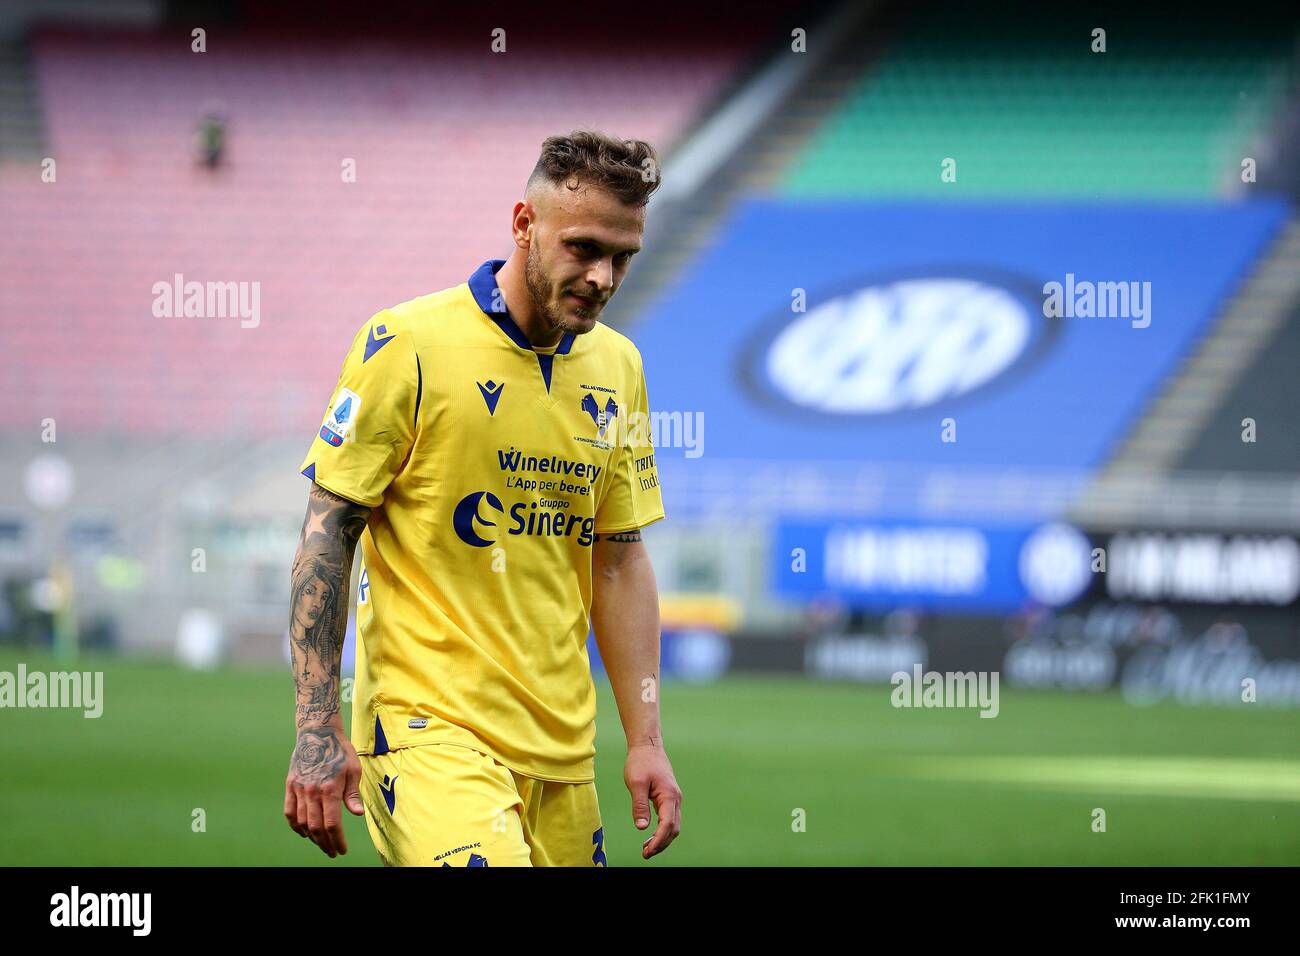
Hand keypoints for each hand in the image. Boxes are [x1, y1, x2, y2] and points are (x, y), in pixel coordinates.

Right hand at [284, 722, 364, 857]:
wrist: (317, 733)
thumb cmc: (340, 751)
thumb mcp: (353, 770)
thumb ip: (353, 794)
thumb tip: (358, 814)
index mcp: (329, 789)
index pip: (332, 824)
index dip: (337, 840)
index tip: (342, 849)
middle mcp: (311, 791)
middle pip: (316, 827)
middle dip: (325, 844)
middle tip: (332, 851)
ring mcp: (298, 789)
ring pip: (301, 822)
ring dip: (311, 837)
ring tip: (321, 843)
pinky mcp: (290, 786)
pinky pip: (289, 812)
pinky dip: (295, 825)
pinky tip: (304, 832)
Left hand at [624, 740, 681, 859]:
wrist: (647, 746)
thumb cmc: (641, 762)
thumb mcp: (636, 783)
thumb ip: (639, 806)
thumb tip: (642, 828)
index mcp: (669, 796)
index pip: (667, 825)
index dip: (659, 840)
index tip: (647, 851)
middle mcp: (675, 799)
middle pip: (674, 828)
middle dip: (662, 844)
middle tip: (645, 854)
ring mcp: (674, 798)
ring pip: (673, 825)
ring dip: (662, 839)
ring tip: (647, 848)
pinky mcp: (669, 797)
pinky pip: (669, 818)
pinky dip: (662, 830)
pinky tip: (651, 835)